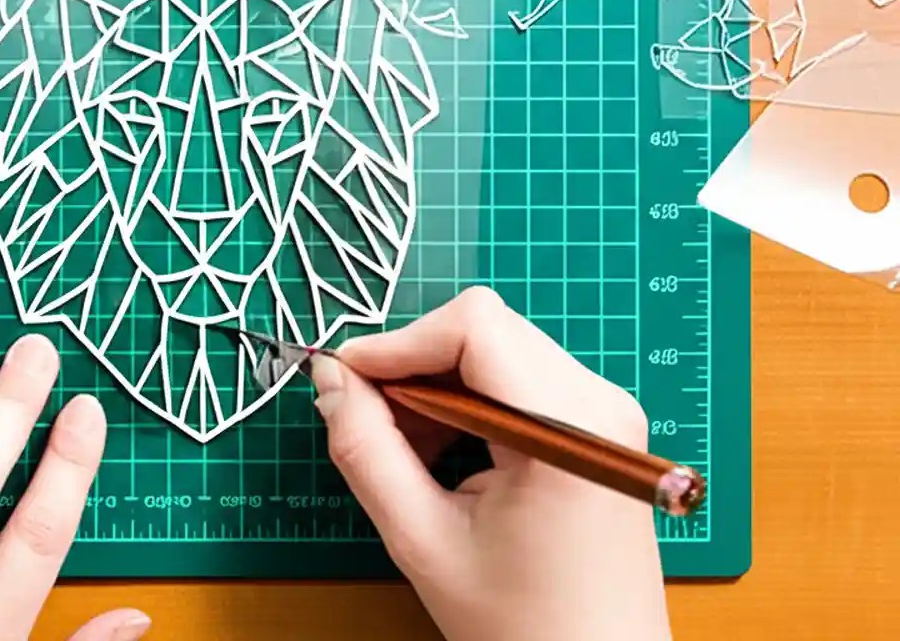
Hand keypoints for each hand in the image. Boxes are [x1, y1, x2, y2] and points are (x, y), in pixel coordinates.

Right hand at [310, 288, 670, 640]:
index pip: (473, 325)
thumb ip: (366, 450)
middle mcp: (600, 400)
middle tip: (365, 422)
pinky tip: (441, 455)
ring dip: (435, 388)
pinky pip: (516, 381)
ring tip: (404, 454)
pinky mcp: (597, 427)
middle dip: (413, 367)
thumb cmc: (523, 625)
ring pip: (496, 351)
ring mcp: (605, 411)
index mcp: (569, 425)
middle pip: (484, 332)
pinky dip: (465, 403)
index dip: (398, 343)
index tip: (343, 379)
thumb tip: (330, 379)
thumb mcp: (423, 538)